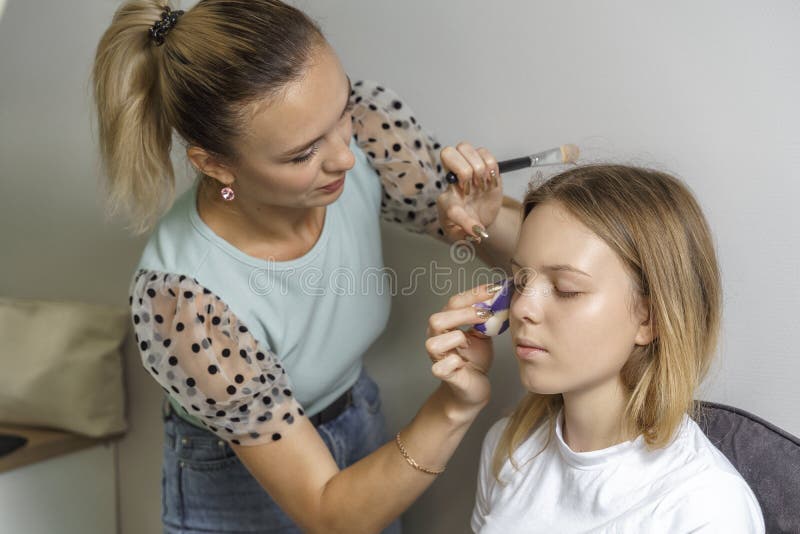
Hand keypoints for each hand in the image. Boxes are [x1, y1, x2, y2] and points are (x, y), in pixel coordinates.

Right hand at [425, 283, 498, 409]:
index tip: (494, 291)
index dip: (474, 295)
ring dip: (456, 338)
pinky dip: (455, 362)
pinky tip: (464, 362)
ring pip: (434, 342)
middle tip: (486, 315)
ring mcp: (437, 357)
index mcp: (446, 324)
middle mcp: (436, 338)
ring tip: (470, 341)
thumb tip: (500, 297)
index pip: (454, 302)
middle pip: (437, 319)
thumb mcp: (482, 334)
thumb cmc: (474, 359)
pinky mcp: (443, 375)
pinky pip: (441, 367)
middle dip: (464, 314)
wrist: (473, 387)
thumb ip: (485, 318)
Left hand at [436, 142, 503, 243]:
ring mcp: (468, 168)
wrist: (478, 222)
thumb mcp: (460, 235)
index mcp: (445, 197)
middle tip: (473, 189)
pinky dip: (491, 165)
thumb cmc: (465, 227)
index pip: (446, 191)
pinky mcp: (485, 166)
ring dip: (479, 168)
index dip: (462, 208)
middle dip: (464, 171)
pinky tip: (491, 180)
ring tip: (483, 185)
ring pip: (465, 148)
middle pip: (447, 152)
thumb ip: (466, 231)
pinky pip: (484, 152)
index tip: (475, 225)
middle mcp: (453, 178)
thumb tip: (478, 232)